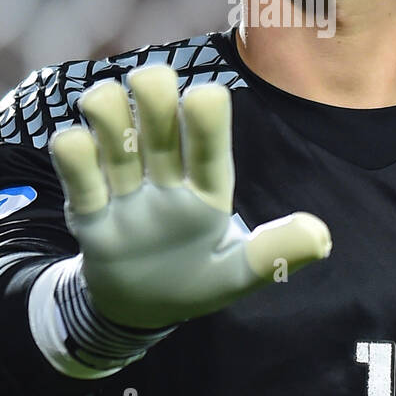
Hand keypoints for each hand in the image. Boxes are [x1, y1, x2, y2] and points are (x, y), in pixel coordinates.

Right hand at [49, 64, 331, 329]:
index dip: (207, 117)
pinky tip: (77, 147)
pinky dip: (74, 149)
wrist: (137, 308)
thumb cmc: (194, 280)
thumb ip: (271, 256)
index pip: (210, 144)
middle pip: (157, 109)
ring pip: (111, 121)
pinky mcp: (88, 207)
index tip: (204, 97)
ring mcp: (125, 185)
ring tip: (102, 111)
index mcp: (207, 187)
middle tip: (147, 87)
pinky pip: (77, 167)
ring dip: (107, 106)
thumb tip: (322, 236)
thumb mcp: (234, 276)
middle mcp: (166, 172)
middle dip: (154, 89)